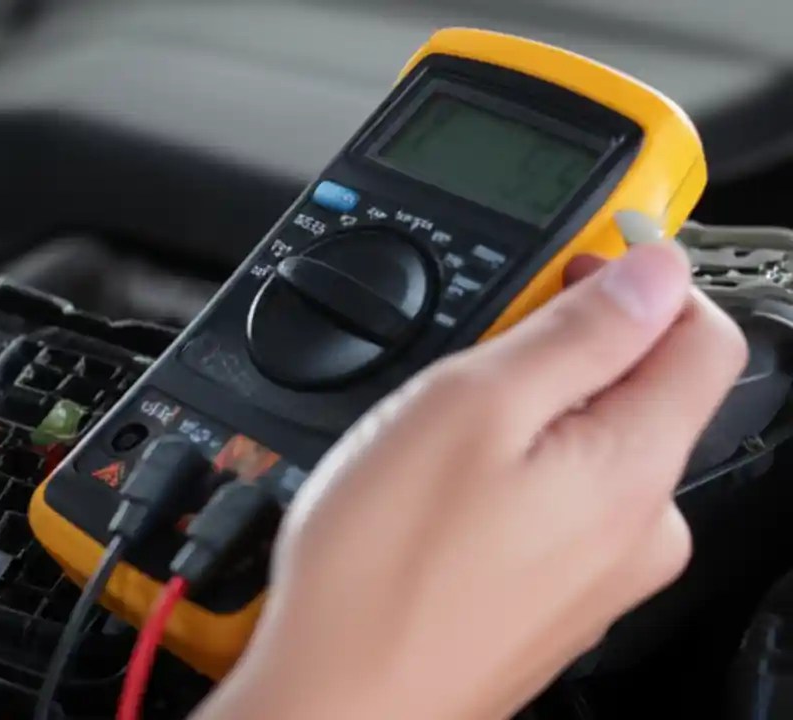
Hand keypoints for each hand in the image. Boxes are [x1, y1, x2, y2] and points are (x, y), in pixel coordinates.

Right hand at [194, 242, 746, 718]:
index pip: (704, 333)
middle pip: (639, 393)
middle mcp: (638, 530)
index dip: (643, 274)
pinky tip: (436, 494)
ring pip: (584, 451)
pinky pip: (550, 507)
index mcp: (636, 470)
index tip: (577, 254)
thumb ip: (576, 335)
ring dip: (528, 415)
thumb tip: (651, 273)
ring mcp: (594, 576)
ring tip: (436, 431)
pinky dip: (507, 474)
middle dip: (567, 350)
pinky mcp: (547, 602)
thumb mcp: (470, 407)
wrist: (336, 707)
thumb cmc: (383, 572)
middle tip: (474, 352)